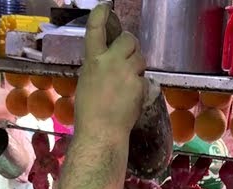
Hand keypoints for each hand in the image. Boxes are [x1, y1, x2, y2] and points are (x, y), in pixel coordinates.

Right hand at [75, 5, 145, 139]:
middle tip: (127, 56)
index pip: (96, 30)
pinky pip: (145, 79)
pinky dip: (141, 85)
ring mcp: (127, 73)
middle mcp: (110, 62)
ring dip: (137, 65)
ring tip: (128, 80)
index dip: (101, 15)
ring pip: (140, 58)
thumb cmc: (89, 111)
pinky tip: (132, 97)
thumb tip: (110, 61)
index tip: (105, 6)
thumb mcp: (87, 81)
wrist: (102, 131)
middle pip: (129, 40)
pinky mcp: (141, 86)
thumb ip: (99, 67)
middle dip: (130, 45)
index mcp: (92, 61)